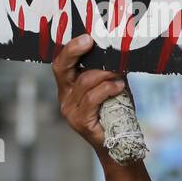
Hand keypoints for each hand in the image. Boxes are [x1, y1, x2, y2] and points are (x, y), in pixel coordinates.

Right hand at [51, 34, 128, 155]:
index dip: (71, 48)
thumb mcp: (112, 85)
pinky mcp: (80, 121)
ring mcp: (70, 110)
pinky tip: (119, 87)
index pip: (61, 63)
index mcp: (69, 86)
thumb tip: (120, 46)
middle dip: (74, 51)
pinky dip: (108, 89)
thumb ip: (110, 69)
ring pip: (84, 81)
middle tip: (90, 41)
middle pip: (61, 68)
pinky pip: (92, 98)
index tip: (87, 37)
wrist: (119, 144)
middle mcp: (65, 97)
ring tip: (119, 73)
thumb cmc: (115, 112)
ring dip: (105, 73)